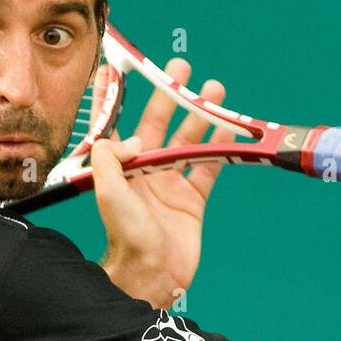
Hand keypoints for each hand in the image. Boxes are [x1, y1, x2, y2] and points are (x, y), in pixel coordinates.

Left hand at [92, 59, 240, 308]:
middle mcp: (144, 172)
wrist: (153, 274)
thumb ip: (112, 159)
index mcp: (120, 168)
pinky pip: (209, 167)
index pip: (114, 124)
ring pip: (187, 141)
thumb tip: (135, 137)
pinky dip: (221, 148)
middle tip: (180, 67)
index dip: (112, 97)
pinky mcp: (192, 200)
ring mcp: (169, 184)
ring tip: (214, 89)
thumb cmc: (126, 236)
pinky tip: (230, 129)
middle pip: (157, 124)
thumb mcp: (109, 193)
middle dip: (169, 95)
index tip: (115, 68)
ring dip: (200, 115)